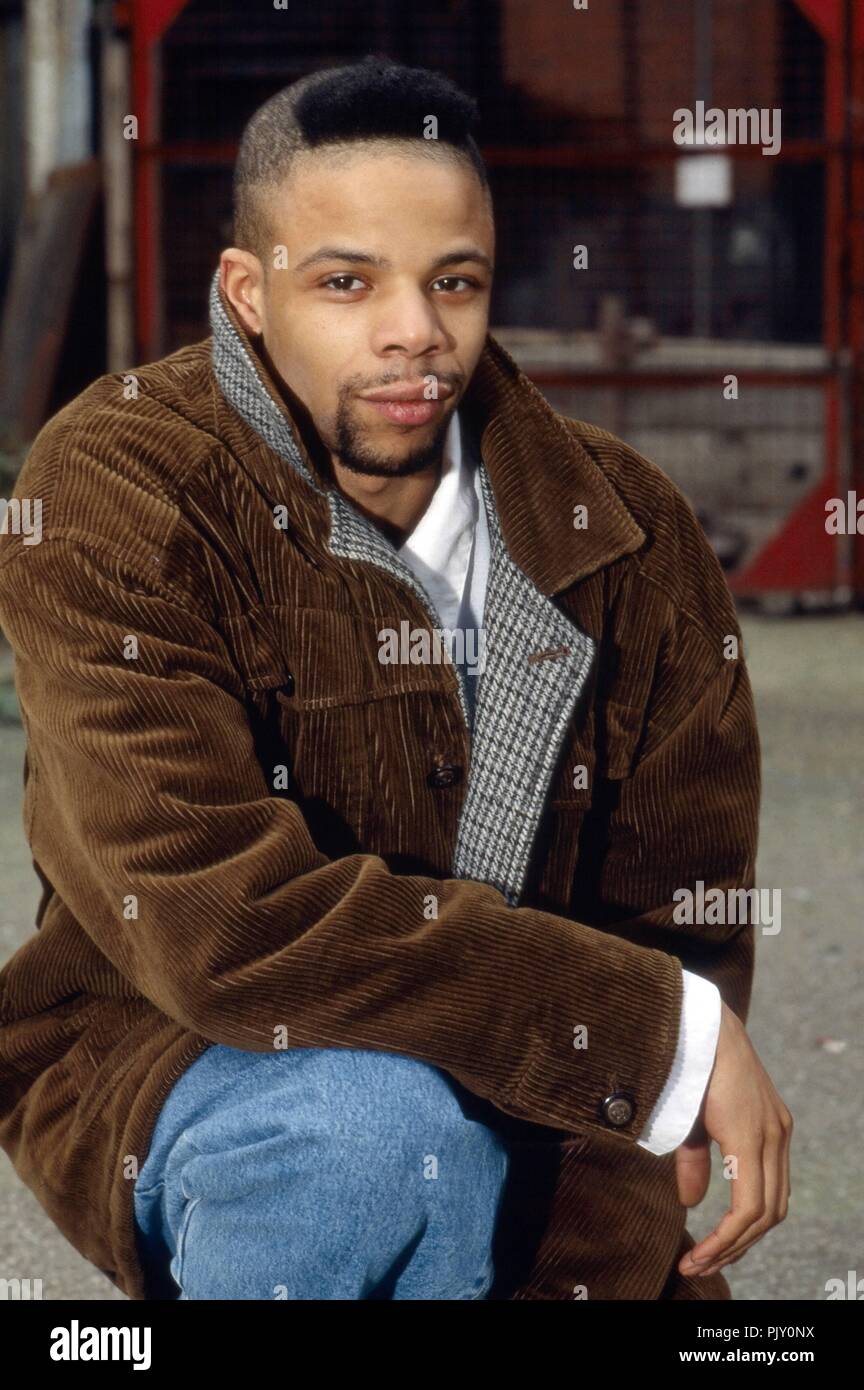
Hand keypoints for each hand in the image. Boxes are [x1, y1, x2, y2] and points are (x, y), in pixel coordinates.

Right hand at [674, 1000, 791, 1279]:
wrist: (695, 1022)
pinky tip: (707, 1244)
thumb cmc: (691, 1064)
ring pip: (764, 1213)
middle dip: (738, 1246)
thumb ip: (697, 1161)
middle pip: (772, 1212)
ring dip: (732, 1246)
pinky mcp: (753, 1135)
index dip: (742, 1230)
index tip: (709, 1251)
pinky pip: (750, 1202)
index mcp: (769, 1130)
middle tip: (703, 1265)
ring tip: (700, 1262)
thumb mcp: (693, 1120)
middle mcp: (777, 1136)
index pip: (768, 1196)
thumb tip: (692, 1203)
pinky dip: (729, 1232)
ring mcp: (770, 1135)